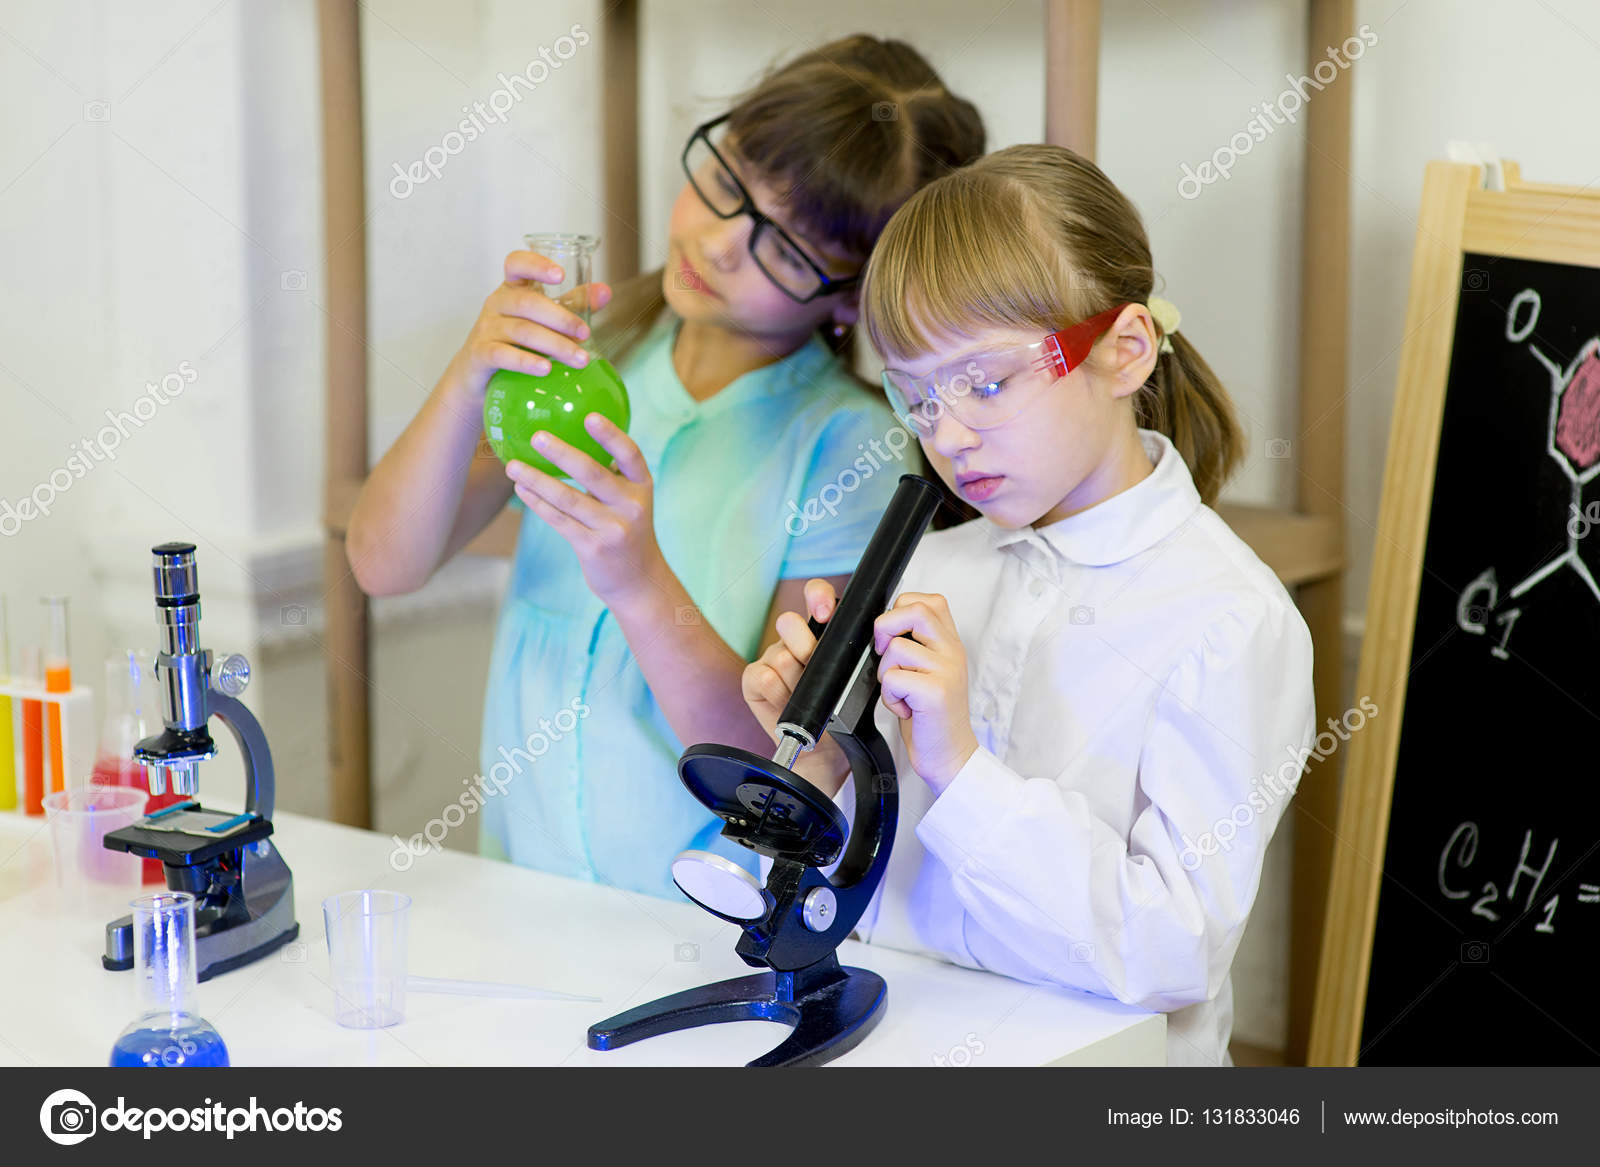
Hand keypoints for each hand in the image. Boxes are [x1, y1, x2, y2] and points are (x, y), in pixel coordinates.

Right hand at [448, 249, 611, 405]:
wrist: (479, 374)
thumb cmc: (515, 341)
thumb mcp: (543, 319)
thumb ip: (573, 304)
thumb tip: (606, 291)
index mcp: (512, 289)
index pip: (517, 264)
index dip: (537, 265)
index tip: (560, 275)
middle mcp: (497, 303)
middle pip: (528, 303)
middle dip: (562, 319)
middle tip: (586, 335)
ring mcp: (486, 328)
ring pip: (522, 330)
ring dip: (555, 345)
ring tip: (579, 359)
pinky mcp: (480, 354)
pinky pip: (503, 355)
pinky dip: (526, 361)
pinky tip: (545, 369)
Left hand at [505, 413, 664, 607]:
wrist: (637, 581)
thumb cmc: (626, 531)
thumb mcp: (630, 502)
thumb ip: (612, 477)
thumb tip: (572, 437)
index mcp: (642, 487)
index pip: (630, 455)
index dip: (611, 435)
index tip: (590, 416)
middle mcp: (632, 506)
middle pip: (593, 473)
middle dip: (562, 453)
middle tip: (537, 436)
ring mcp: (613, 529)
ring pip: (567, 498)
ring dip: (537, 480)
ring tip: (512, 465)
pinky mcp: (593, 548)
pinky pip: (559, 520)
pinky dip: (537, 503)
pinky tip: (521, 489)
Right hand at [742, 579, 850, 793]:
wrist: (828, 750)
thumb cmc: (843, 712)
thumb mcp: (858, 678)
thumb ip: (855, 653)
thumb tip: (865, 635)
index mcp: (822, 632)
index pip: (815, 597)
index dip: (818, 597)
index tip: (825, 612)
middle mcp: (794, 640)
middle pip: (790, 623)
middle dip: (806, 646)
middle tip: (816, 669)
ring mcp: (772, 657)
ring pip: (781, 656)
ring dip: (797, 682)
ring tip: (806, 697)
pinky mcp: (754, 679)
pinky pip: (763, 677)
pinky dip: (779, 694)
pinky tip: (788, 703)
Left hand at [873, 592, 978, 792]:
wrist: (950, 755)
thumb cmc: (931, 715)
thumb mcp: (929, 671)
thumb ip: (917, 644)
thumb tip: (884, 625)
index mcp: (950, 643)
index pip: (928, 601)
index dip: (901, 609)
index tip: (893, 634)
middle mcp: (953, 651)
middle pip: (914, 611)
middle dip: (886, 628)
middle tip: (884, 654)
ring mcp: (946, 670)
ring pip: (896, 648)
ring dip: (886, 674)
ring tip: (901, 693)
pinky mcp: (936, 692)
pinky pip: (894, 678)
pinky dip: (890, 697)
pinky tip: (905, 708)